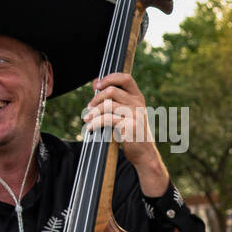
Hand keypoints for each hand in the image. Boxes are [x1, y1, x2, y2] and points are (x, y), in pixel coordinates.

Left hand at [83, 73, 170, 196]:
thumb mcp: (124, 112)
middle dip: (96, 98)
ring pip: (107, 105)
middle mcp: (138, 104)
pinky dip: (95, 123)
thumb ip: (112, 98)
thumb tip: (95, 82)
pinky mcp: (130, 126)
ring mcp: (135, 115)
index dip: (110, 78)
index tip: (97, 85)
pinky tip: (90, 127)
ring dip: (93, 112)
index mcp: (138, 98)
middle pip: (112, 90)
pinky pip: (107, 119)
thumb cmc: (131, 132)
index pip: (126, 78)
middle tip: (89, 106)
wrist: (143, 153)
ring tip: (87, 118)